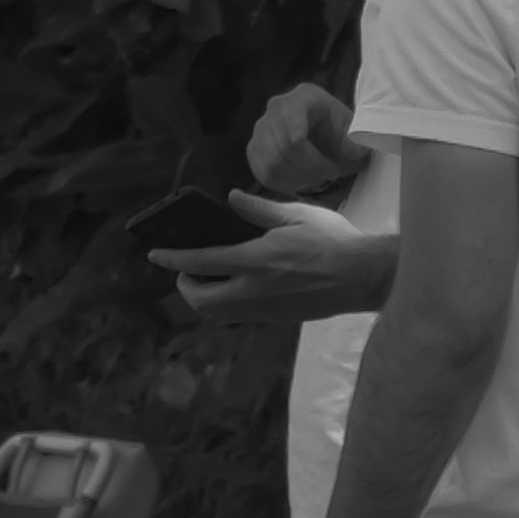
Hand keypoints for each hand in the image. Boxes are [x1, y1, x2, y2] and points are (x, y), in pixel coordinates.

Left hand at [158, 207, 398, 330]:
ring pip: (218, 314)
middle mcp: (255, 290)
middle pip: (201, 301)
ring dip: (204, 299)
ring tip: (207, 279)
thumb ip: (259, 210)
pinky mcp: (277, 319)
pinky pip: (239, 316)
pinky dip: (226, 305)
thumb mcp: (297, 215)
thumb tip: (230, 198)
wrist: (364, 278)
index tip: (154, 255)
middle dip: (185, 287)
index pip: (202, 261)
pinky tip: (235, 287)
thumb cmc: (333, 241)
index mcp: (257, 260)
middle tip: (186, 272)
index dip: (173, 260)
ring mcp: (265, 309)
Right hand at [245, 82, 358, 197]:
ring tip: (318, 178)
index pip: (293, 126)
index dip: (309, 154)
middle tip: (330, 175)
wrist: (326, 135)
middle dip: (310, 169)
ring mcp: (260, 129)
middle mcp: (275, 108)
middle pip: (283, 148)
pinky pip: (263, 174)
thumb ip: (355, 139)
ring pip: (271, 164)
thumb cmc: (339, 130)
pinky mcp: (253, 150)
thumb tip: (354, 151)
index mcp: (302, 97)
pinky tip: (302, 181)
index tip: (332, 170)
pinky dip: (285, 184)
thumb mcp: (353, 131)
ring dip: (298, 178)